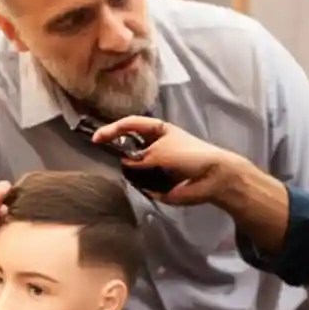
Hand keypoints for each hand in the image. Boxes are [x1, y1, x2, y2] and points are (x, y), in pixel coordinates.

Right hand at [91, 116, 243, 205]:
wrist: (212, 179)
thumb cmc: (189, 156)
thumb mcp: (160, 151)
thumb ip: (138, 157)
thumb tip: (125, 163)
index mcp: (156, 130)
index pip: (129, 124)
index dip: (111, 129)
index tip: (95, 139)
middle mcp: (154, 145)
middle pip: (128, 144)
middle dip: (117, 148)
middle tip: (101, 154)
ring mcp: (155, 164)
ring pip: (133, 165)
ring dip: (127, 169)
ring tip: (121, 172)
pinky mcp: (158, 182)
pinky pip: (141, 182)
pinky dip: (138, 184)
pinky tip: (136, 185)